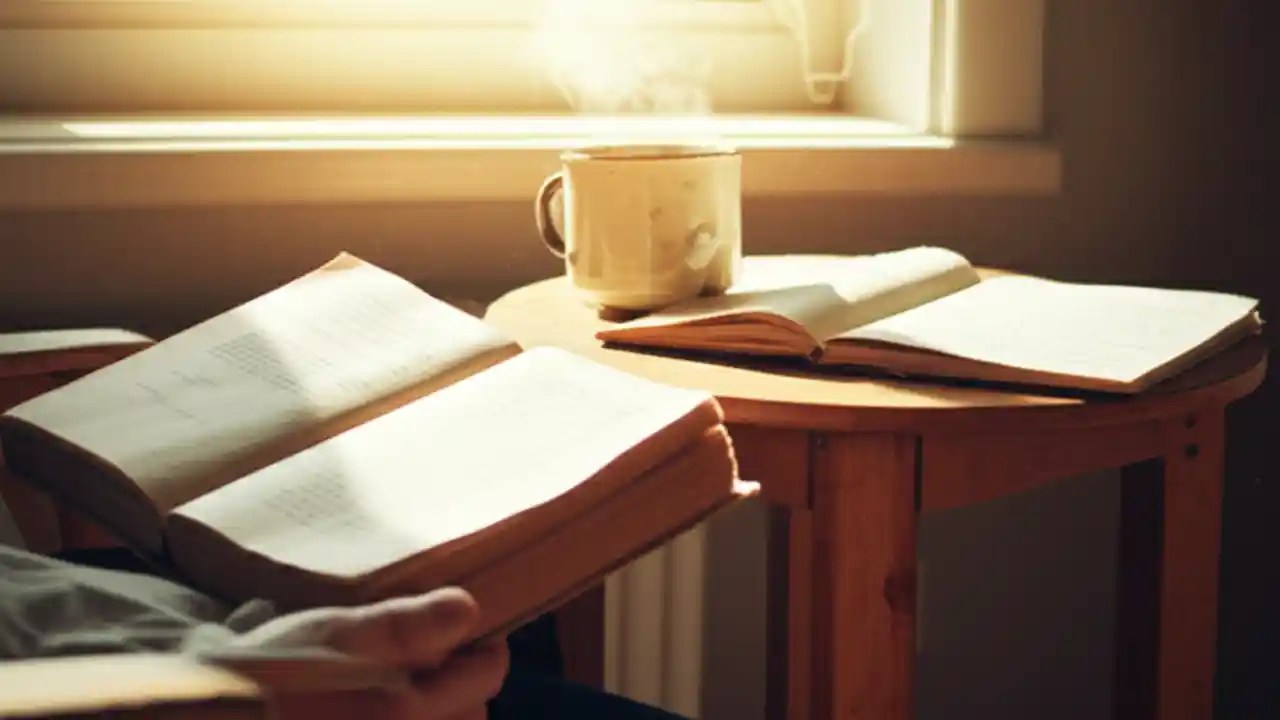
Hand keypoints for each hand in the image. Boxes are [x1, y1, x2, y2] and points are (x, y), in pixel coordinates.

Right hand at [232, 588, 508, 719]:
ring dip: (437, 714)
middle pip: (472, 716)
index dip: (482, 647)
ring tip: (395, 694)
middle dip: (462, 689)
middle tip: (428, 664)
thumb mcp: (330, 635)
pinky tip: (370, 714)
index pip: (486, 675)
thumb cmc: (262, 678)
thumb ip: (404, 627)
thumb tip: (467, 610)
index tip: (468, 633)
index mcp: (405, 711)